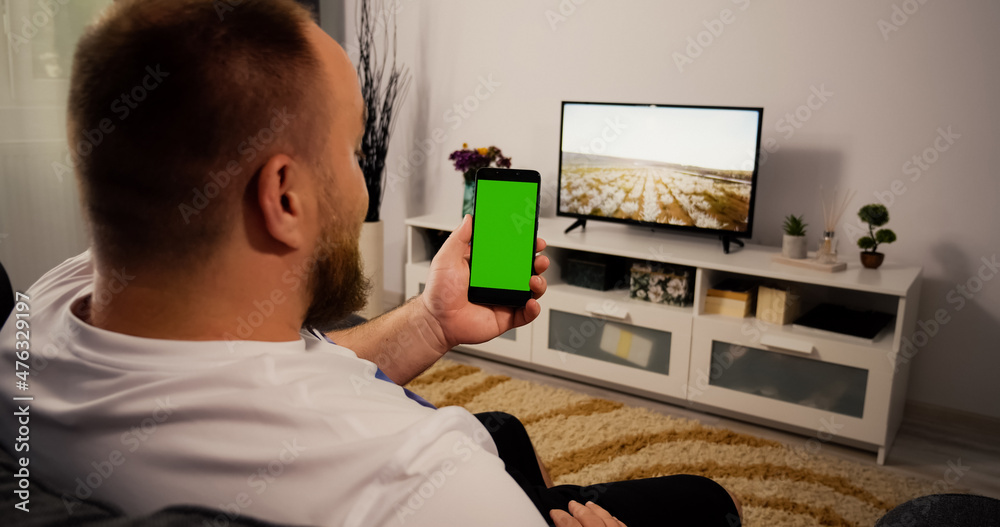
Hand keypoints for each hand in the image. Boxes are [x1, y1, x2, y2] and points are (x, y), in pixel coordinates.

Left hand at [420, 214, 548, 348]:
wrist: (436, 321)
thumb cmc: (439, 292)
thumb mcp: (447, 258)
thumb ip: (459, 238)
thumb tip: (469, 219)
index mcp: (487, 266)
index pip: (512, 251)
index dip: (524, 244)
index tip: (532, 237)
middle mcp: (499, 281)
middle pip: (527, 269)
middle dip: (538, 262)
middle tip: (539, 258)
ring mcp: (504, 299)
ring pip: (531, 290)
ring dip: (539, 283)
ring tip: (533, 280)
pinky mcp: (506, 317)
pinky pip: (526, 314)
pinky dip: (533, 309)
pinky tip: (531, 302)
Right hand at [550, 501, 625, 526]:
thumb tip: (558, 523)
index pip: (569, 524)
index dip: (560, 516)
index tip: (554, 512)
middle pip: (588, 518)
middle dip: (578, 509)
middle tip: (571, 504)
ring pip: (606, 518)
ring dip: (596, 510)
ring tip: (589, 504)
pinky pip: (621, 525)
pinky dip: (614, 519)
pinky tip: (611, 516)